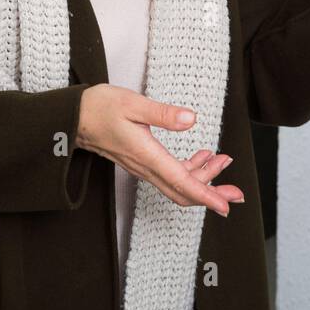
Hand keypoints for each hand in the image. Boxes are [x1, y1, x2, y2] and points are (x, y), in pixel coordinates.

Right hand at [75, 83, 244, 216]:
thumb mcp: (133, 103)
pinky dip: (190, 169)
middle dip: (212, 194)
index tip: (226, 206)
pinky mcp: (142, 161)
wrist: (72, 117)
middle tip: (237, 193)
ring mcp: (143, 166)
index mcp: (146, 155)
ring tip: (224, 160)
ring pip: (178, 183)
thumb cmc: (99, 107)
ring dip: (204, 178)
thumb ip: (163, 113)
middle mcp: (145, 167)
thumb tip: (191, 119)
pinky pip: (170, 174)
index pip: (181, 182)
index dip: (206, 196)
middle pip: (183, 191)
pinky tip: (202, 155)